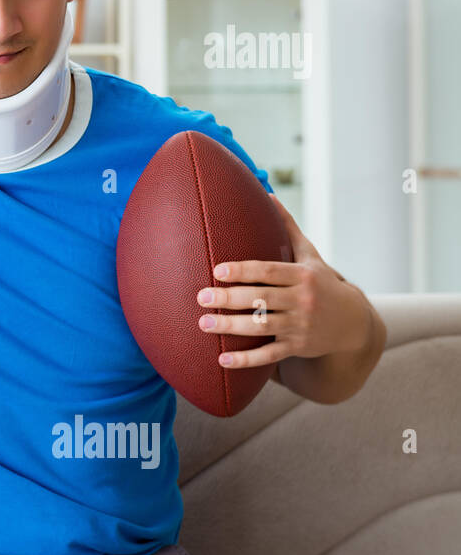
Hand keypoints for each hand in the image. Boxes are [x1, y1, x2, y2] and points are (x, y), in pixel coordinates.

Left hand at [195, 193, 371, 368]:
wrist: (353, 322)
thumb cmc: (321, 283)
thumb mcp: (309, 255)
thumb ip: (287, 227)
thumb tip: (267, 193)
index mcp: (302, 275)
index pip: (269, 271)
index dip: (243, 271)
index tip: (217, 270)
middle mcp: (302, 300)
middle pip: (262, 299)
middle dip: (230, 299)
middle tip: (200, 297)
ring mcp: (300, 326)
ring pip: (262, 327)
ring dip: (231, 328)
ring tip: (204, 323)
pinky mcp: (298, 347)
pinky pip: (270, 355)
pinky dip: (247, 361)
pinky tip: (223, 361)